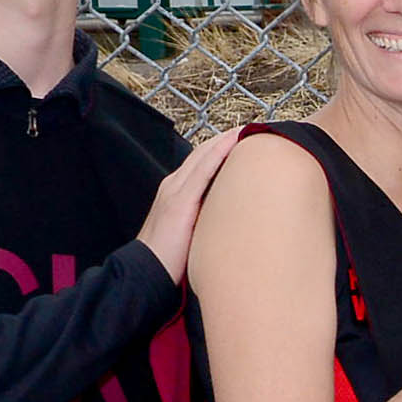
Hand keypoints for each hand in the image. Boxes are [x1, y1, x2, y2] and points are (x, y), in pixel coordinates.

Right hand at [138, 128, 248, 282]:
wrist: (145, 273)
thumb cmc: (170, 260)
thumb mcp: (191, 234)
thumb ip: (207, 222)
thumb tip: (234, 223)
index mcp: (176, 192)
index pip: (202, 162)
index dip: (223, 148)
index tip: (246, 139)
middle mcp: (174, 185)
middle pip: (205, 153)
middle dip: (228, 139)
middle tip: (256, 128)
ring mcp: (175, 191)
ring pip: (205, 156)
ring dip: (227, 140)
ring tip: (251, 129)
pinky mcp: (180, 202)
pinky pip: (203, 170)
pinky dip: (219, 153)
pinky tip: (235, 142)